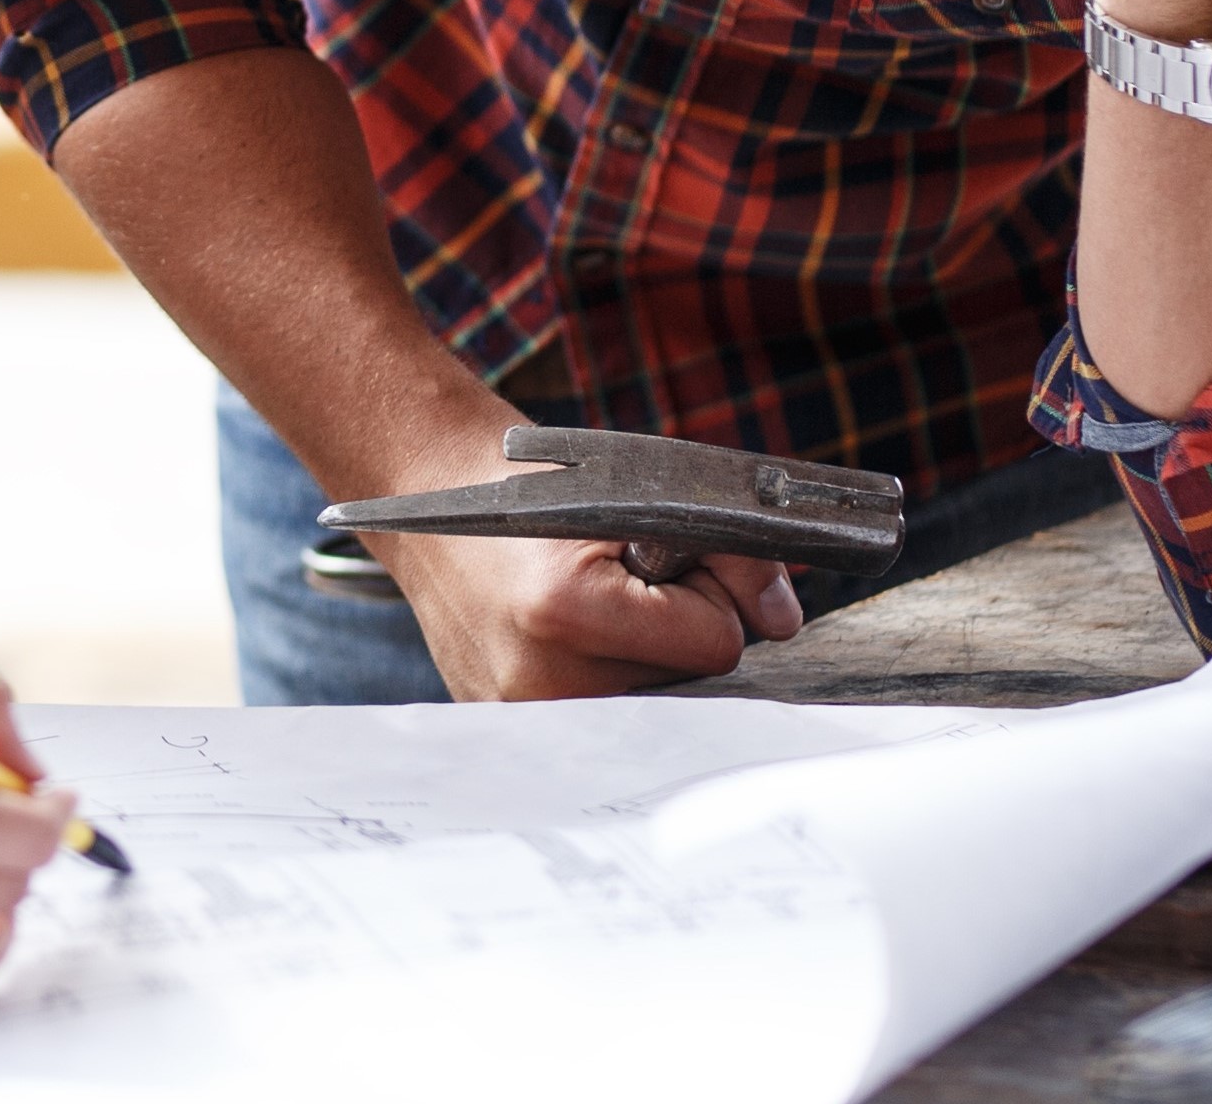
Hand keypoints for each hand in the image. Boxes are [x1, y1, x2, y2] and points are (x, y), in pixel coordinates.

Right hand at [377, 530, 800, 700]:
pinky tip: (565, 637)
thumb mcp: (643, 490)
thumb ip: (731, 553)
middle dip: (677, 630)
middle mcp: (540, 680)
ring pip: (654, 707)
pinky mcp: (506, 728)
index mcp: (568, 612)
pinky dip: (606, 676)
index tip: (656, 558)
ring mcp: (517, 716)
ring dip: (644, 659)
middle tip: (620, 579)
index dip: (706, 591)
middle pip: (689, 684)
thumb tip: (783, 623)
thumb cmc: (538, 484)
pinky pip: (605, 717)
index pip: (716, 643)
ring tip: (590, 608)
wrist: (428, 493)